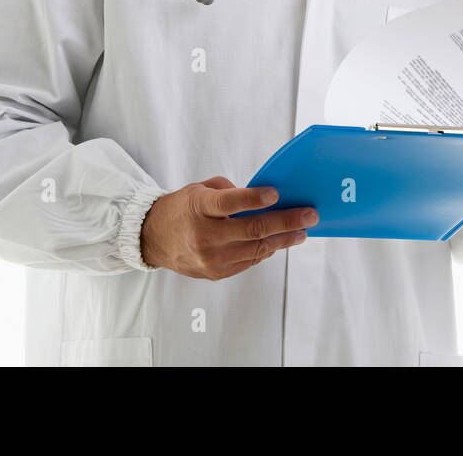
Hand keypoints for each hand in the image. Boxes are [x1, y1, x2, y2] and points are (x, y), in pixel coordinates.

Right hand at [140, 176, 317, 279]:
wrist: (153, 239)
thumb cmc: (181, 208)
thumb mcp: (200, 189)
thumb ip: (230, 192)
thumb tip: (263, 201)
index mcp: (199, 208)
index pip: (229, 203)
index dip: (254, 199)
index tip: (276, 193)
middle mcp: (204, 236)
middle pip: (252, 230)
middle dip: (286, 222)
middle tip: (309, 216)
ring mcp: (210, 259)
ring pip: (256, 250)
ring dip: (283, 240)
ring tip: (302, 231)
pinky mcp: (216, 273)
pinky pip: (249, 261)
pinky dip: (266, 250)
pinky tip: (279, 241)